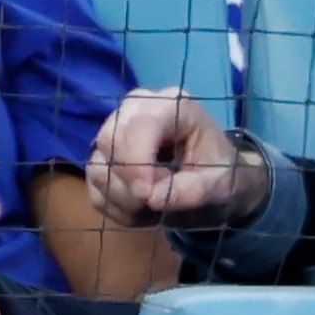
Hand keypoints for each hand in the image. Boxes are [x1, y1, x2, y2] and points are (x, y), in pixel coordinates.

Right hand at [86, 87, 268, 228]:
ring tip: (152, 205)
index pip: (139, 125)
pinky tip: (139, 208)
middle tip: (155, 200)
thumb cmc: (220, 174)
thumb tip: (153, 197)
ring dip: (123, 198)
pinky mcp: (102, 157)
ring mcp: (115, 132)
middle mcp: (136, 110)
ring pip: (97, 167)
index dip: (136, 162)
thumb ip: (195, 189)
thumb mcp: (221, 184)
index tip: (148, 196)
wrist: (211, 182)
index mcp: (172, 106)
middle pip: (109, 141)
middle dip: (129, 182)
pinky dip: (115, 206)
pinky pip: (94, 186)